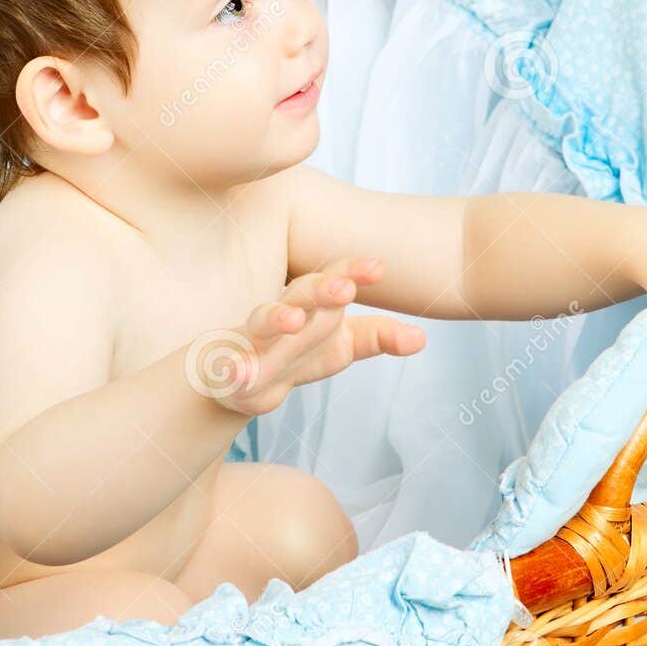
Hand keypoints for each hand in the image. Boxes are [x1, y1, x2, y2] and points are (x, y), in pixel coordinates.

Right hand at [190, 256, 426, 417]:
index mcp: (310, 306)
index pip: (333, 281)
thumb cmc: (292, 352)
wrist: (231, 377)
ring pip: (262, 324)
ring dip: (277, 318)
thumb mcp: (337, 346)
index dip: (353, 273)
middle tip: (345, 289)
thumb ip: (376, 337)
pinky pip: (228, 368)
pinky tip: (237, 372)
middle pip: (300, 295)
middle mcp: (279, 315)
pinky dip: (232, 368)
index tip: (379, 268)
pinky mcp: (226, 370)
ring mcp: (250, 341)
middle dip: (321, 290)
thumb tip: (421, 338)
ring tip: (293, 320)